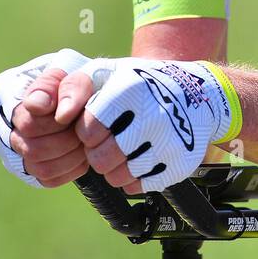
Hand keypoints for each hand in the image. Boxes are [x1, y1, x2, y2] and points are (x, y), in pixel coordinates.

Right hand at [0, 49, 93, 187]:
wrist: (80, 94)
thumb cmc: (74, 78)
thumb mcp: (77, 70)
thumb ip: (68, 85)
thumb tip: (51, 111)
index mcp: (5, 91)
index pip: (26, 121)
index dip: (53, 123)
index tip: (72, 116)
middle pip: (33, 148)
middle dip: (66, 139)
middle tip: (83, 127)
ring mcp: (7, 147)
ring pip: (40, 167)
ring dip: (71, 155)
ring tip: (83, 139)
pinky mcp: (23, 167)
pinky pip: (48, 179)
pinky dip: (70, 167)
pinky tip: (79, 151)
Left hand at [63, 58, 241, 192]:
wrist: (198, 95)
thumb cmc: (142, 83)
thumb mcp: (109, 72)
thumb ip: (75, 87)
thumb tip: (59, 115)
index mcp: (130, 91)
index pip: (88, 130)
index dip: (86, 132)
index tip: (96, 126)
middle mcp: (152, 116)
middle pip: (101, 159)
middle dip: (97, 154)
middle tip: (106, 143)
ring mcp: (169, 142)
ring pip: (118, 177)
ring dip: (113, 168)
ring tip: (121, 152)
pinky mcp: (179, 164)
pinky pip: (139, 187)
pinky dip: (133, 178)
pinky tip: (139, 160)